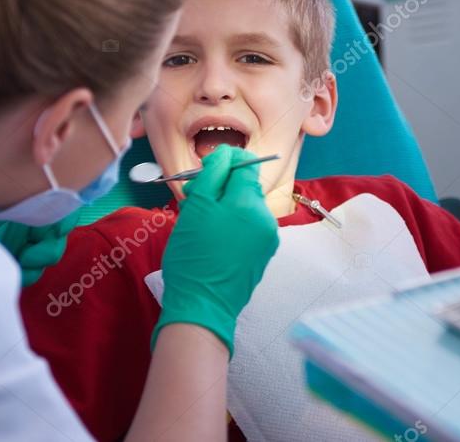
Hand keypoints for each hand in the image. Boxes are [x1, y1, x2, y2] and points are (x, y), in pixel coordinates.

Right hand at [152, 145, 278, 355]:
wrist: (202, 305)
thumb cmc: (193, 257)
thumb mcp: (196, 208)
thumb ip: (212, 175)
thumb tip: (225, 154)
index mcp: (249, 204)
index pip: (246, 165)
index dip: (224, 162)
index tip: (205, 170)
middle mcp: (265, 219)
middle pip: (245, 186)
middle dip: (221, 186)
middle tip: (193, 198)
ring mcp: (267, 238)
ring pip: (245, 207)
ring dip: (224, 206)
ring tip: (199, 221)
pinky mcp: (263, 254)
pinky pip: (249, 227)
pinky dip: (232, 224)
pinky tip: (212, 237)